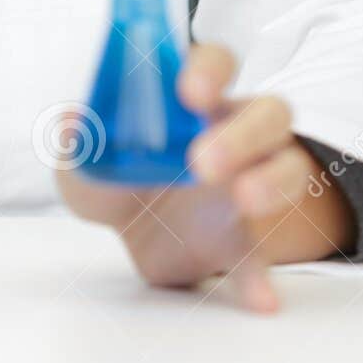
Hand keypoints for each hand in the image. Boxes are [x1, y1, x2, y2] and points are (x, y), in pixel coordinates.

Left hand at [56, 43, 354, 312]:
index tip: (190, 92)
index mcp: (194, 99)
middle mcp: (234, 131)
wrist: (135, 232)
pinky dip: (261, 276)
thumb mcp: (84, 155)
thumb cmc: (118, 172)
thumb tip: (74, 122)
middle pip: (268, 113)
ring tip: (245, 201)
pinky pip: (263, 255)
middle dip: (242, 133)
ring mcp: (250, 182)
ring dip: (272, 182)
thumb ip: (79, 137)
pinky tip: (261, 299)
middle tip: (203, 161)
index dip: (210, 70)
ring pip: (287, 169)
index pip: (216, 63)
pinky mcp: (244, 238)